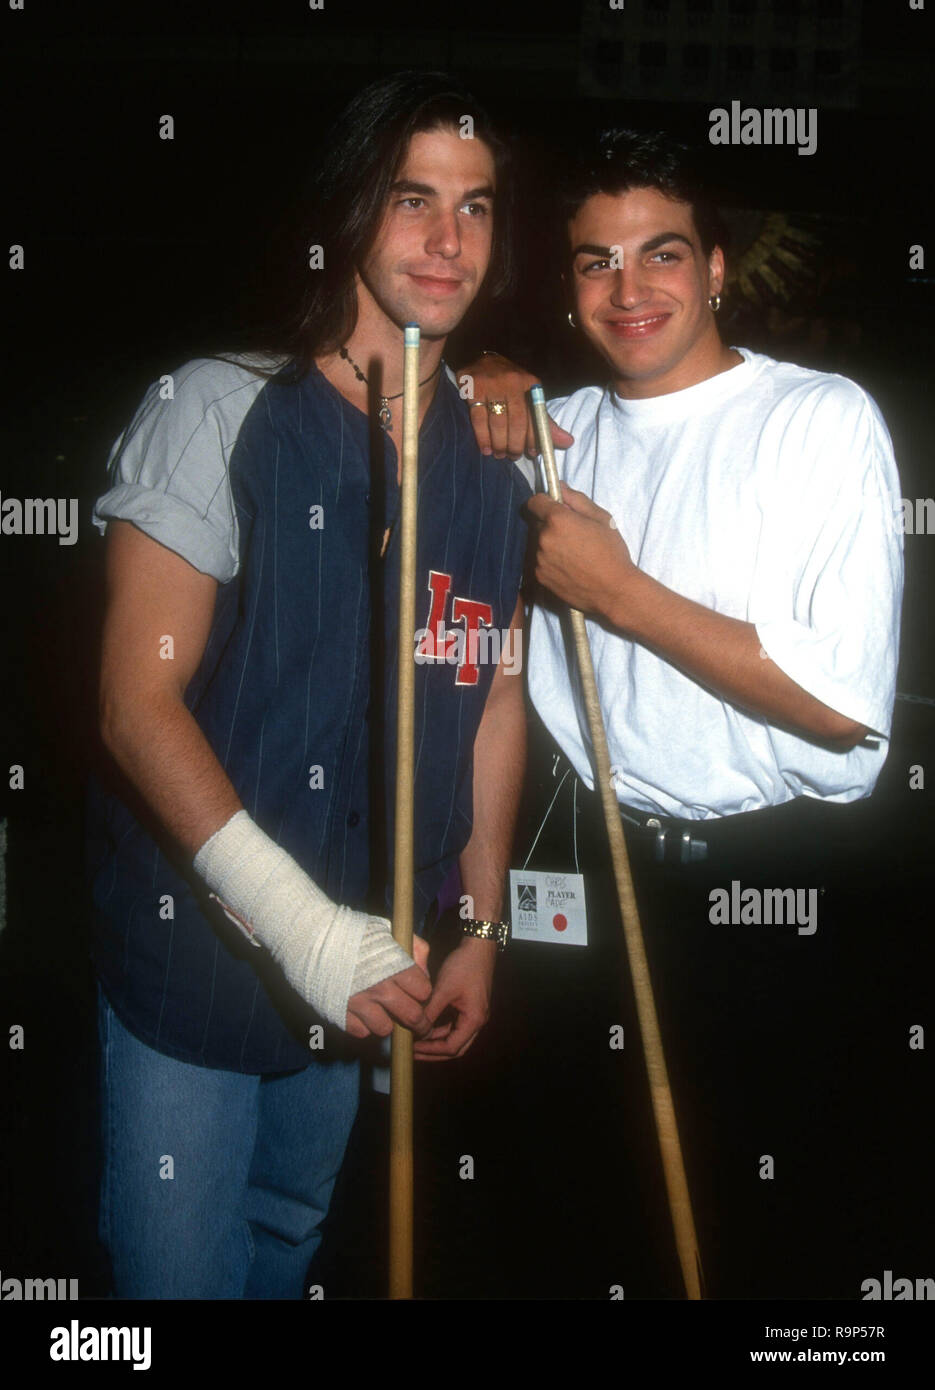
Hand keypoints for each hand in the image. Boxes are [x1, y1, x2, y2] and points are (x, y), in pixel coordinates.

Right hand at [344, 935, 432, 1039]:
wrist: (309, 934)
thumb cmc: (350, 930)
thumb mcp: (387, 929)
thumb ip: (413, 947)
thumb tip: (424, 972)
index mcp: (394, 966)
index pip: (423, 992)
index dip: (422, 992)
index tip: (417, 992)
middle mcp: (379, 987)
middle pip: (412, 1017)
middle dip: (419, 1021)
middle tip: (418, 1023)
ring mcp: (358, 1003)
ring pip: (386, 1029)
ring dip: (386, 1022)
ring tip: (381, 1011)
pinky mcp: (339, 1013)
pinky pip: (360, 1032)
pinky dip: (363, 1025)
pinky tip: (360, 1012)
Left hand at [413, 937, 495, 1060]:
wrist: (478, 946)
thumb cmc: (464, 966)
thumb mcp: (443, 989)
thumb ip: (430, 1011)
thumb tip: (416, 1028)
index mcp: (474, 1020)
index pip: (452, 1047)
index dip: (431, 1050)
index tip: (413, 1048)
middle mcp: (478, 1021)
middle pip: (456, 1048)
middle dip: (434, 1052)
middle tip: (413, 1052)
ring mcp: (475, 1014)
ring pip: (455, 1038)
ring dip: (437, 1041)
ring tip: (417, 1041)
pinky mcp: (470, 1007)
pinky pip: (455, 1025)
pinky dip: (441, 1029)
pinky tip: (427, 1026)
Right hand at [455, 353, 574, 458]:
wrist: (479, 361)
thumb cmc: (507, 384)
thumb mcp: (528, 395)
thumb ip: (543, 420)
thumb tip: (567, 442)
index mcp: (530, 384)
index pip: (536, 415)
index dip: (535, 437)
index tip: (533, 453)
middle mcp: (512, 382)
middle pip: (517, 421)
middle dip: (516, 444)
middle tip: (513, 456)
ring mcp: (491, 385)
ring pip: (497, 422)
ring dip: (499, 444)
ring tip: (499, 455)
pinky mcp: (473, 389)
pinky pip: (478, 419)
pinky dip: (483, 438)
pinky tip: (485, 448)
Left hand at [526, 483, 634, 619]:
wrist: (613, 591)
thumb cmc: (612, 552)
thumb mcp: (601, 519)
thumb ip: (577, 499)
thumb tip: (559, 487)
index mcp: (558, 520)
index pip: (534, 502)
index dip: (544, 502)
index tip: (553, 508)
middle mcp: (543, 538)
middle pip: (536, 523)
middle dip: (548, 524)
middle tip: (571, 534)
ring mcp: (538, 559)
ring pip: (537, 543)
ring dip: (548, 543)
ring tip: (571, 553)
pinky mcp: (539, 576)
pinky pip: (538, 561)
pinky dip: (548, 561)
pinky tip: (568, 566)